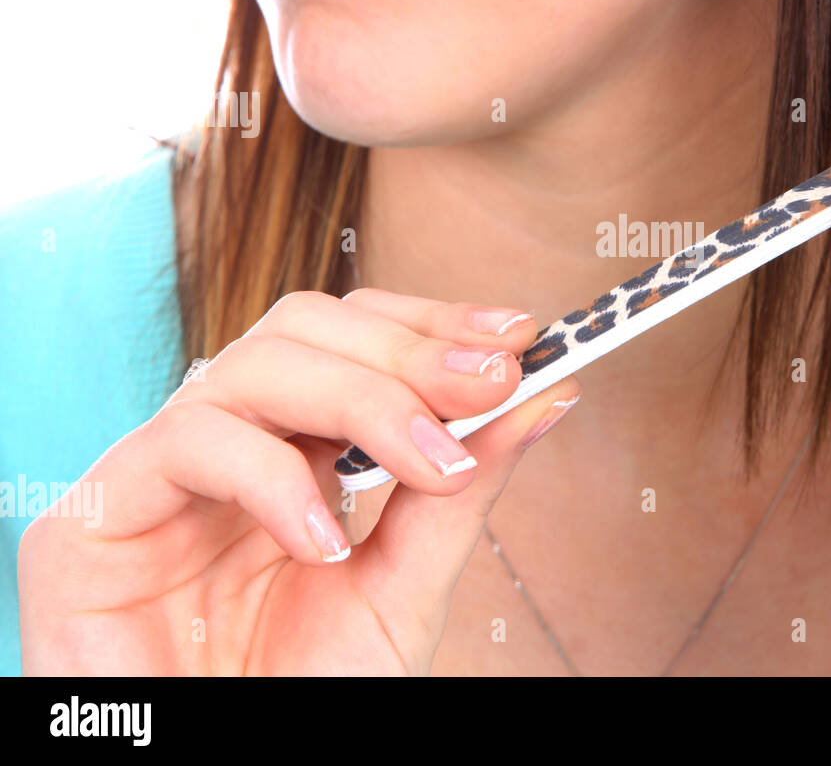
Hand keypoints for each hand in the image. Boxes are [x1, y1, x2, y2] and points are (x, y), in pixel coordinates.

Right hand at [18, 289, 579, 674]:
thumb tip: (547, 396)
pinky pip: (185, 443)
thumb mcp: (406, 588)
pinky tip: (324, 542)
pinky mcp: (94, 517)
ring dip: (363, 399)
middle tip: (492, 382)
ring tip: (433, 467)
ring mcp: (161, 474)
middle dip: (409, 351)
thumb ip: (460, 493)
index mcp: (296, 451)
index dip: (432, 325)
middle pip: (306, 329)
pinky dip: (271, 478)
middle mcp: (230, 445)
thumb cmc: (308, 695)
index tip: (517, 336)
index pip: (357, 341)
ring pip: (254, 365)